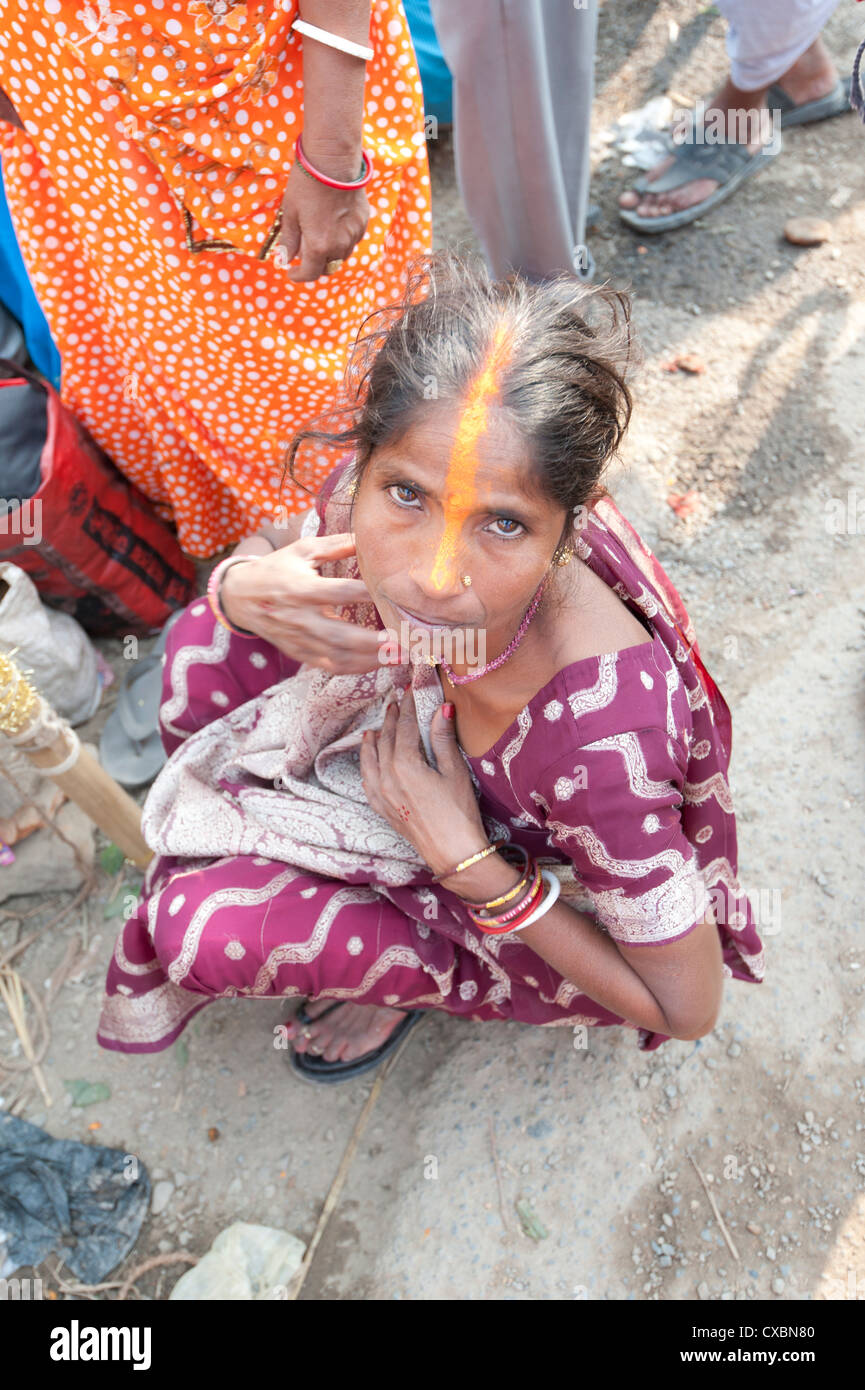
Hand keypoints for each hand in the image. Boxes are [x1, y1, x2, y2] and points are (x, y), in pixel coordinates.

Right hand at [220, 532, 395, 672]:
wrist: (240, 597)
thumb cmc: (276, 569)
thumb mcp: (301, 550)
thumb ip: (335, 545)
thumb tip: (367, 536)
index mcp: (301, 588)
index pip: (340, 592)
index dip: (368, 594)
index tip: (396, 595)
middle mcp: (300, 617)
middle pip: (340, 634)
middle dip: (373, 641)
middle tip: (403, 639)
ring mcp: (299, 639)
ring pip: (337, 656)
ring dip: (370, 659)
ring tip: (399, 655)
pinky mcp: (299, 653)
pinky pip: (330, 665)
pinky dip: (356, 668)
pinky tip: (378, 664)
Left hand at [275, 159, 368, 282]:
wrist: (333, 161)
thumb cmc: (307, 185)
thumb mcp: (290, 213)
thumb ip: (289, 240)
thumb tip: (284, 258)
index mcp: (319, 246)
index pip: (310, 274)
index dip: (298, 276)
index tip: (291, 272)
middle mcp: (339, 245)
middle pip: (328, 267)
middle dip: (315, 264)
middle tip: (303, 252)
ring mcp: (354, 235)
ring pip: (341, 255)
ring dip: (330, 253)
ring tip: (319, 236)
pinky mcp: (363, 222)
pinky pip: (352, 240)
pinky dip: (342, 240)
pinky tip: (333, 224)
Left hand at [359, 689, 488, 874]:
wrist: (453, 853)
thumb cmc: (460, 813)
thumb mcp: (455, 772)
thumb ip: (443, 739)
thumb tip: (441, 708)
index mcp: (405, 765)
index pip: (404, 728)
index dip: (408, 708)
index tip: (410, 692)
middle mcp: (387, 778)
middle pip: (386, 740)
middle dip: (390, 720)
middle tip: (394, 703)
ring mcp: (382, 795)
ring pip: (370, 760)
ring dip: (373, 742)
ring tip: (374, 728)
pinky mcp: (383, 809)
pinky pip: (367, 781)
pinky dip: (367, 766)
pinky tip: (370, 761)